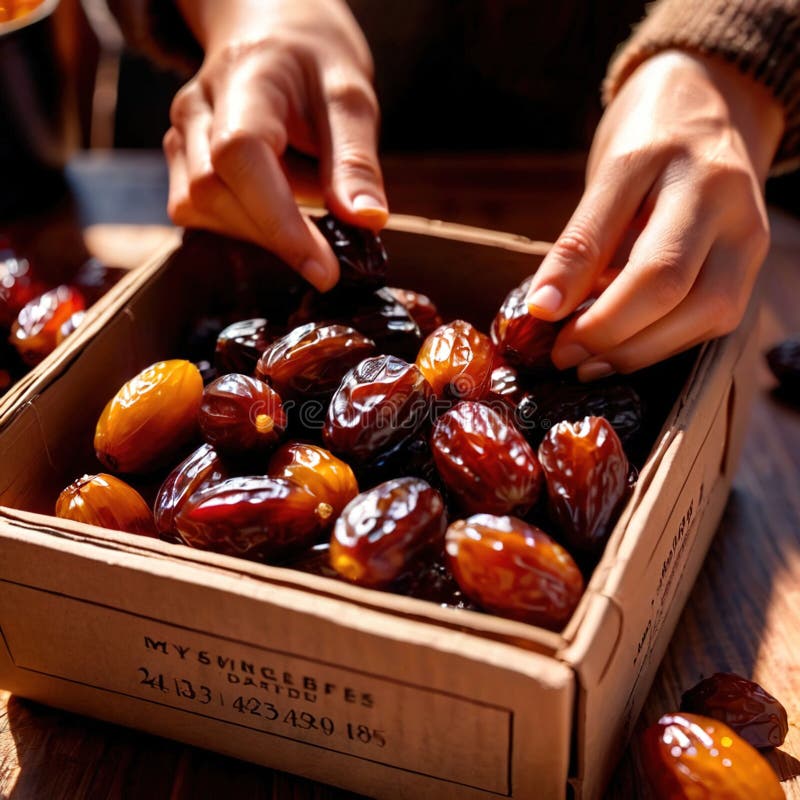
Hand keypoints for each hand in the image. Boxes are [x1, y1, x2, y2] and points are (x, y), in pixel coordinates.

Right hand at [164, 0, 387, 290]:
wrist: (268, 27)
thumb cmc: (313, 59)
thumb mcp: (350, 95)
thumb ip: (355, 159)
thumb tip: (366, 221)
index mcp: (244, 81)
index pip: (242, 157)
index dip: (279, 223)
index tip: (323, 270)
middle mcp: (197, 108)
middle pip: (213, 192)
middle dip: (274, 236)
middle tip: (328, 256)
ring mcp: (180, 135)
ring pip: (197, 208)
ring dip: (255, 233)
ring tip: (301, 214)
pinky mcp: (180, 160)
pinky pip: (196, 210)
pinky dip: (240, 226)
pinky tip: (274, 215)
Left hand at [524, 50, 784, 379]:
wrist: (714, 105)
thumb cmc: (654, 139)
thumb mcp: (611, 172)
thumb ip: (581, 240)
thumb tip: (544, 308)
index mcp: (688, 171)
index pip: (636, 249)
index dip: (584, 292)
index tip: (541, 319)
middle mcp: (730, 208)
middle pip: (672, 288)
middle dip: (609, 333)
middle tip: (562, 353)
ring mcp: (750, 242)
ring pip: (703, 316)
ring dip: (636, 351)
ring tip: (587, 360)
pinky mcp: (750, 270)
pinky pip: (710, 323)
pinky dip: (660, 343)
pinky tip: (621, 348)